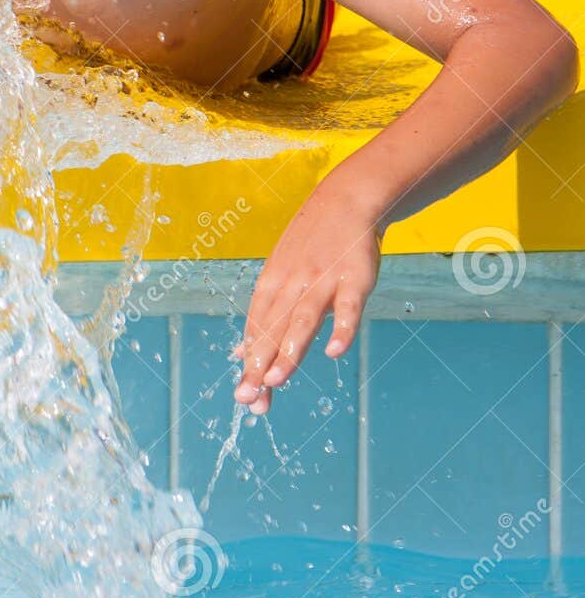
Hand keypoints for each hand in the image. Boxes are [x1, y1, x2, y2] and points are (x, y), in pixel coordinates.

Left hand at [232, 186, 381, 413]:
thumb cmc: (312, 244)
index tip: (245, 397)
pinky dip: (341, 328)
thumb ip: (266, 315)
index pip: (257, 329)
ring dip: (287, 352)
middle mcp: (292, 284)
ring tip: (275, 382)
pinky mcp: (354, 278)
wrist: (346, 199)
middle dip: (259, 366)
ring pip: (302, 320)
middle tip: (248, 399)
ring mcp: (322, 280)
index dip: (250, 363)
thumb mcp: (282, 273)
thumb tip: (243, 352)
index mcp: (272, 284)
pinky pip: (347, 307)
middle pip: (273, 329)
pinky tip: (334, 351)